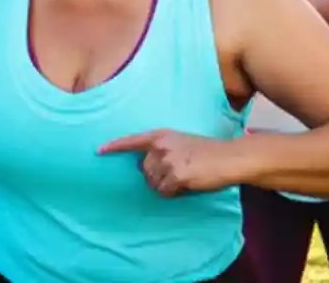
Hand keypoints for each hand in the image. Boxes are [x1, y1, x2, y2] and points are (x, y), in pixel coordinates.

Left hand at [99, 129, 236, 195]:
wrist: (229, 157)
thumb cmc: (209, 152)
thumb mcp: (182, 143)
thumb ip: (163, 151)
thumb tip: (149, 170)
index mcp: (161, 135)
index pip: (133, 140)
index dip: (115, 146)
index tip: (99, 150)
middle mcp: (160, 146)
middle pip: (144, 171)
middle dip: (158, 177)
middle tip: (181, 173)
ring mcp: (167, 161)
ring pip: (154, 184)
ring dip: (167, 186)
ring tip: (187, 177)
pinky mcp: (174, 175)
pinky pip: (165, 192)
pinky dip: (176, 192)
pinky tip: (189, 184)